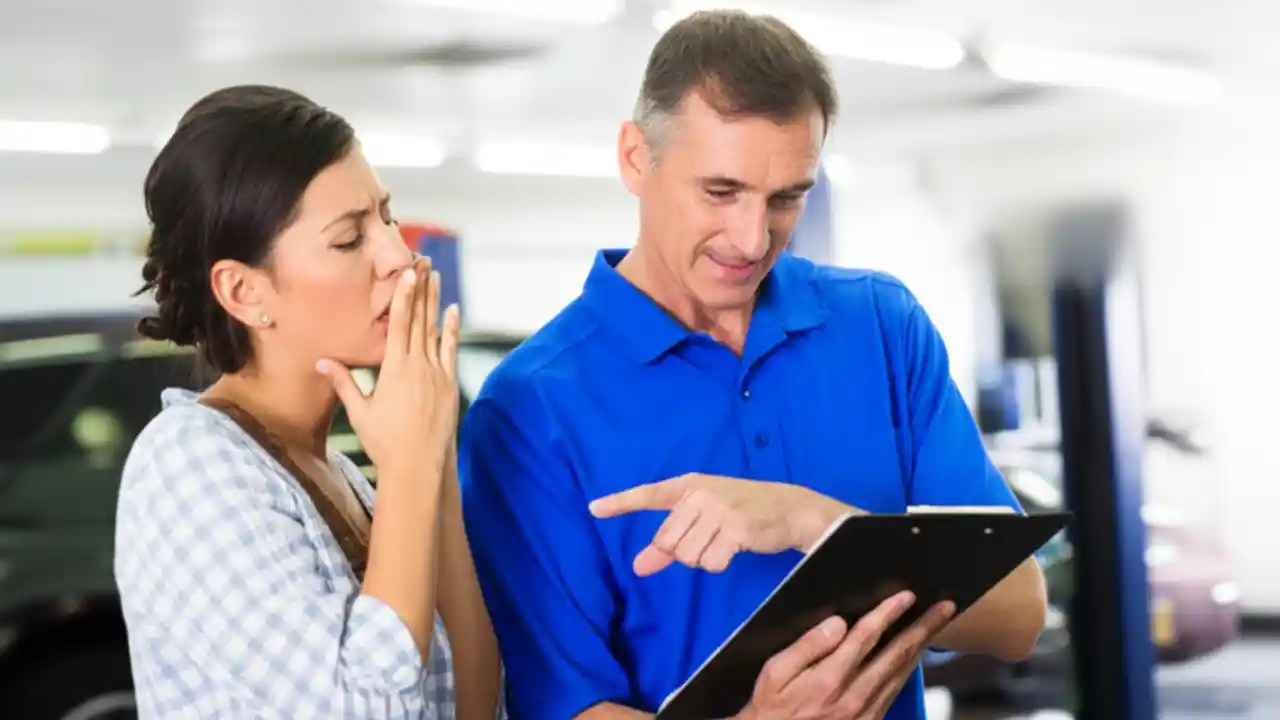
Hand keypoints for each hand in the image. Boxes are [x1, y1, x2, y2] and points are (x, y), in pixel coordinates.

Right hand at [318, 258, 460, 475]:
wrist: (418, 466)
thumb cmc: (384, 442)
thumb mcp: (359, 412)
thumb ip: (342, 383)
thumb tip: (320, 362)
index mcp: (395, 369)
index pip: (399, 324)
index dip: (404, 295)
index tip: (408, 273)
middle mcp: (418, 366)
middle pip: (419, 319)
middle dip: (421, 289)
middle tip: (423, 261)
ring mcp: (437, 374)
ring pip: (436, 330)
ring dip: (435, 301)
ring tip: (436, 276)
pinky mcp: (449, 384)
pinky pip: (450, 349)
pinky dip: (452, 329)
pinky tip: (453, 310)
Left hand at [589, 474, 851, 575]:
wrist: (790, 508)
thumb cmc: (741, 512)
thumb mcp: (704, 519)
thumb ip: (668, 544)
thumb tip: (638, 567)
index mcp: (689, 486)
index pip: (648, 494)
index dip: (620, 503)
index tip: (594, 509)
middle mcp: (700, 494)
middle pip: (669, 542)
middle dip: (685, 552)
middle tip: (711, 539)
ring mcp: (718, 510)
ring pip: (688, 556)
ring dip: (705, 560)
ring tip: (724, 542)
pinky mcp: (736, 528)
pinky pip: (711, 563)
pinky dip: (720, 565)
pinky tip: (735, 549)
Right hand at [737, 592, 955, 719]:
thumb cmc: (771, 710)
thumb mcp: (774, 674)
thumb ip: (807, 646)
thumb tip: (837, 622)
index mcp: (830, 679)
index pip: (866, 637)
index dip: (888, 613)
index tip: (906, 596)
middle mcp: (854, 696)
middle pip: (896, 654)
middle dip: (923, 627)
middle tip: (944, 607)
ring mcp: (866, 712)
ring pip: (902, 673)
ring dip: (922, 646)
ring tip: (937, 625)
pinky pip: (895, 690)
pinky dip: (908, 668)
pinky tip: (914, 655)